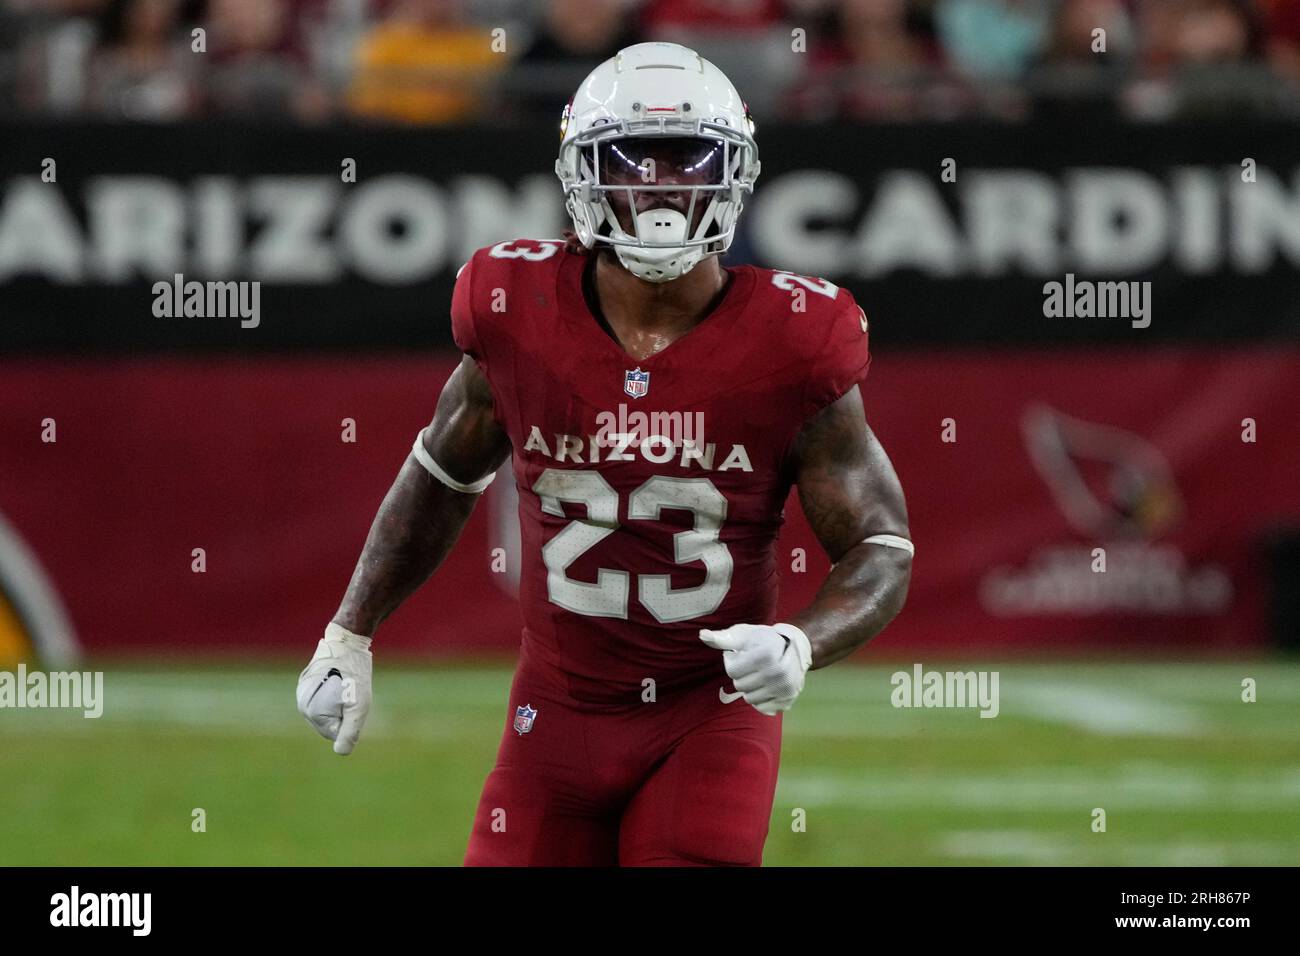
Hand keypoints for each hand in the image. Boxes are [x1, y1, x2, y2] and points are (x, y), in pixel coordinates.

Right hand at [296, 623, 372, 754]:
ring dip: (341, 702)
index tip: (353, 699)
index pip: (334, 733)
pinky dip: (336, 692)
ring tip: (346, 684)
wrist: (348, 641)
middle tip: (351, 691)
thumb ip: (350, 730)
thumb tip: (341, 752)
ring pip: (328, 709)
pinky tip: (341, 679)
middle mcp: (301, 703)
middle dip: (344, 711)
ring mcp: (303, 692)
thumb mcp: (359, 704)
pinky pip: (326, 697)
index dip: (349, 719)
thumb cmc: (355, 673)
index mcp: (309, 712)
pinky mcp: (309, 682)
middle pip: (330, 722)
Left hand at [699, 622, 812, 715]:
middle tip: (752, 665)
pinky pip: (761, 708)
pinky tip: (767, 686)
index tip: (743, 655)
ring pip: (749, 699)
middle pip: (739, 685)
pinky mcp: (787, 701)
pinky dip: (761, 698)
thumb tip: (702, 635)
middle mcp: (777, 673)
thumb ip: (722, 638)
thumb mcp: (743, 634)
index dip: (734, 662)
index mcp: (765, 655)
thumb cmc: (764, 640)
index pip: (732, 671)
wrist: (796, 648)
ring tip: (759, 675)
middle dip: (742, 675)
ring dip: (750, 688)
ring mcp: (784, 689)